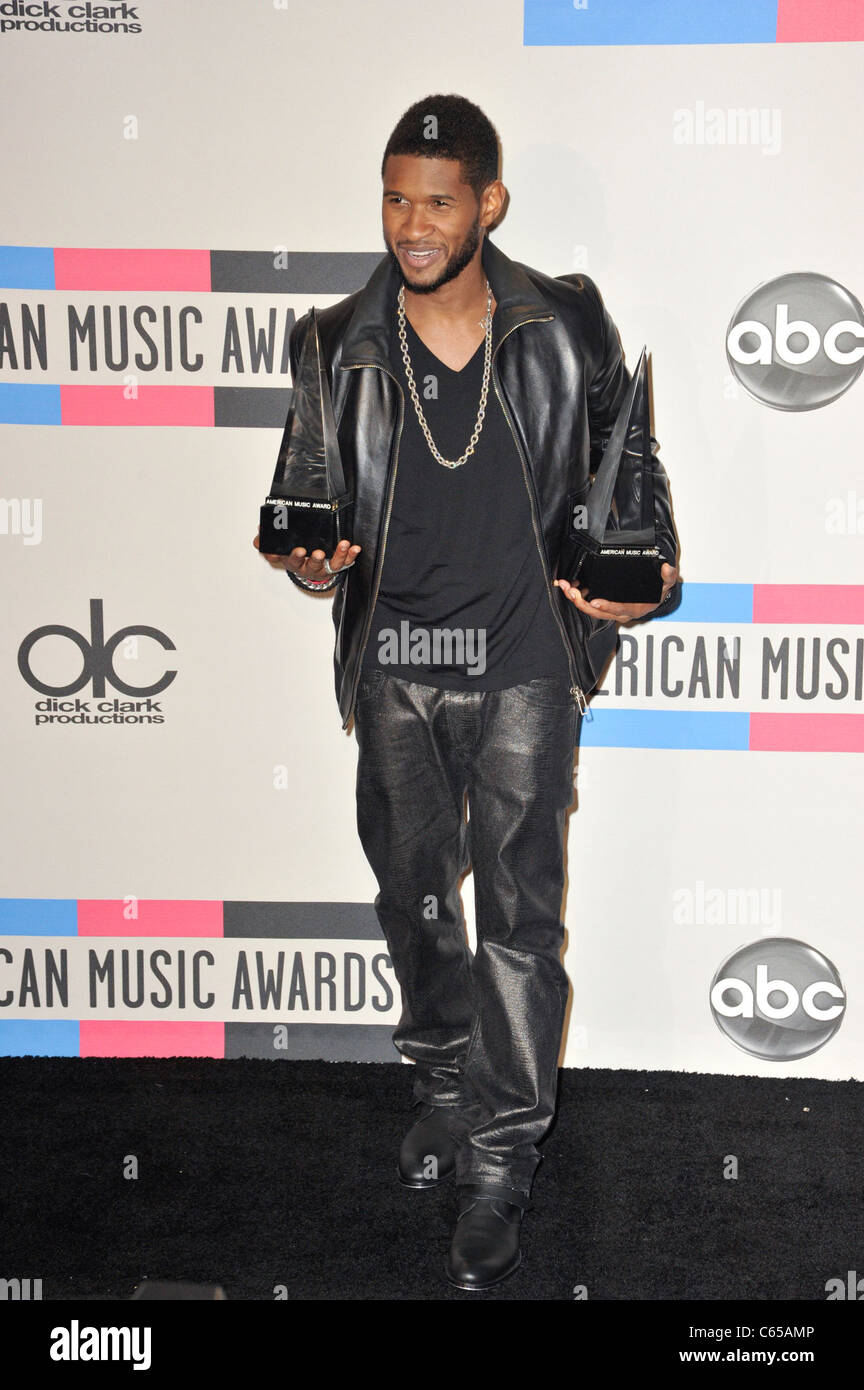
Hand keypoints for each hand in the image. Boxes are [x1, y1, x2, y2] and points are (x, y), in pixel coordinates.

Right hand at [253, 530, 360, 578]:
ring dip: (338, 555)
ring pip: (333, 564)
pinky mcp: (337, 565)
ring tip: (343, 545)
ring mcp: (324, 567)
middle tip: (318, 553)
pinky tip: (355, 548)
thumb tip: (259, 535)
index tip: (298, 550)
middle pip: (313, 566)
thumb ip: (266, 544)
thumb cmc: (294, 557)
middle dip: (316, 559)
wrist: (307, 566)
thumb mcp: (277, 551)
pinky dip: (351, 555)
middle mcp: (310, 568)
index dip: (295, 556)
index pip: (292, 561)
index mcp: (295, 563)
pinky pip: (346, 562)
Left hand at [554, 562, 678, 623]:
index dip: (607, 606)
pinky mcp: (603, 606)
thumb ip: (668, 576)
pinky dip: (576, 597)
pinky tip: (568, 587)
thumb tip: (668, 568)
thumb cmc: (656, 592)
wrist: (652, 598)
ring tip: (565, 587)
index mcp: (635, 609)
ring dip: (575, 599)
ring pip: (590, 609)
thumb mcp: (666, 583)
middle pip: (599, 612)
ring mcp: (610, 611)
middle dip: (582, 603)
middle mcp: (621, 613)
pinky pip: (587, 605)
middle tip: (571, 591)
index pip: (620, 609)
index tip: (595, 602)